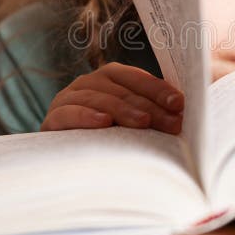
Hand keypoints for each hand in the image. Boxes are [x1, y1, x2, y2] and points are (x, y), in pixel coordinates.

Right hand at [40, 62, 184, 134]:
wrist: (61, 158)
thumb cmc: (105, 136)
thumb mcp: (129, 121)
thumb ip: (150, 111)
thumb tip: (182, 113)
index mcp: (111, 76)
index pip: (138, 78)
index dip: (159, 90)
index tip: (180, 105)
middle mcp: (89, 82)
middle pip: (123, 91)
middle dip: (150, 107)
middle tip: (171, 123)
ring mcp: (69, 97)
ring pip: (99, 98)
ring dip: (123, 110)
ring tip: (144, 122)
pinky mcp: (52, 118)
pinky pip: (69, 113)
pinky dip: (86, 116)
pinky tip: (104, 123)